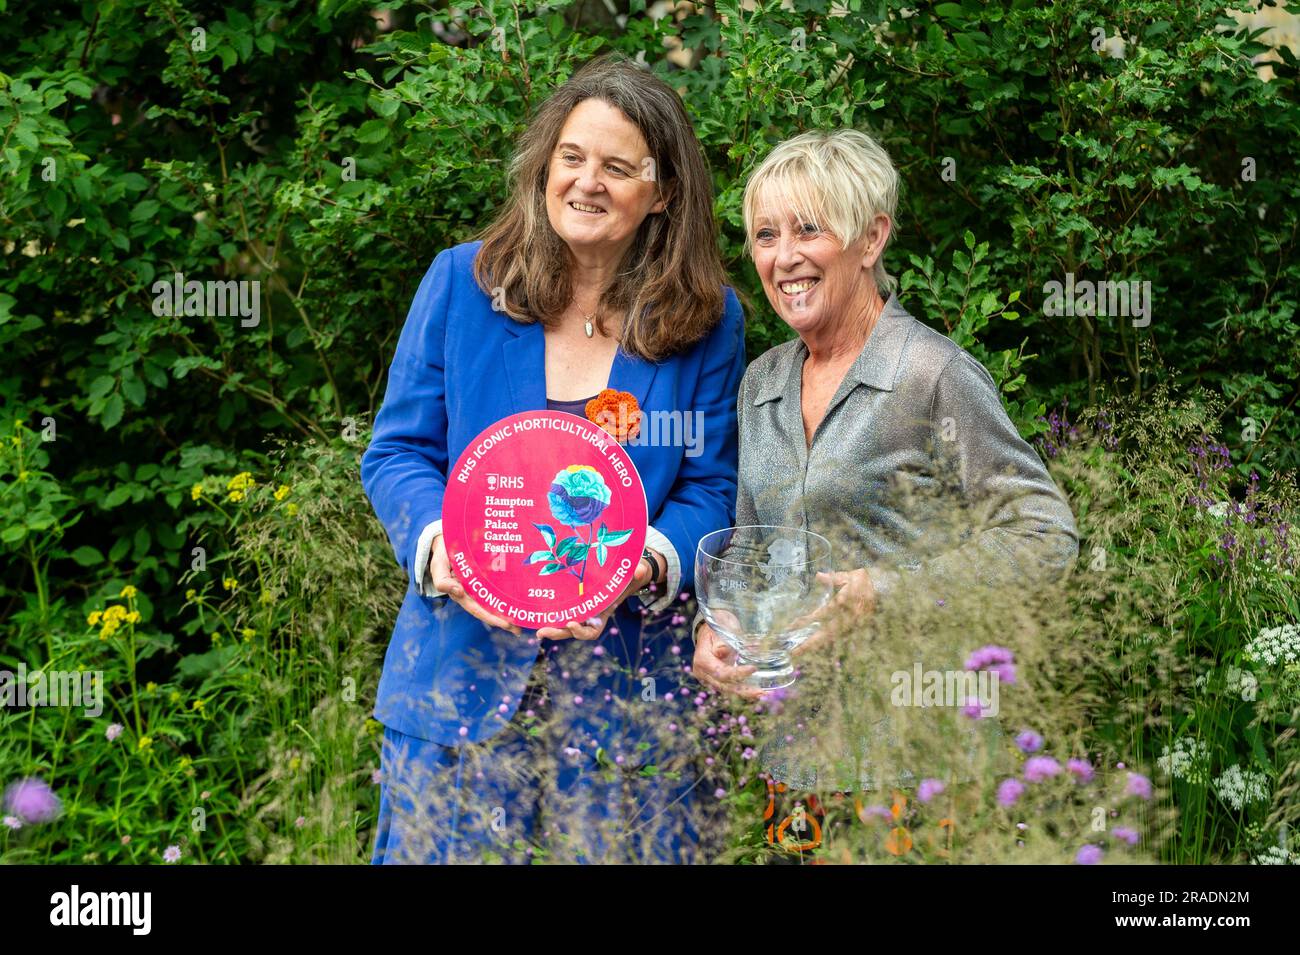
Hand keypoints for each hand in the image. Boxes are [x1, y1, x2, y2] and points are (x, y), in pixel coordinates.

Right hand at [429, 533, 521, 635]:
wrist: (447, 541)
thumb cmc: (443, 555)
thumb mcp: (438, 567)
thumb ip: (442, 581)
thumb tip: (459, 593)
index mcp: (461, 593)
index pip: (478, 609)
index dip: (491, 617)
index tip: (506, 624)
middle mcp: (472, 592)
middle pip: (489, 608)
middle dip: (503, 619)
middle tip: (519, 629)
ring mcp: (481, 585)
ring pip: (495, 600)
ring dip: (508, 610)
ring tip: (523, 619)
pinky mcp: (487, 576)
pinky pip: (498, 587)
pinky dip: (508, 594)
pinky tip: (520, 599)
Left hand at [533, 553, 655, 641]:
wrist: (620, 571)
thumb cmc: (628, 575)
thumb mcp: (634, 574)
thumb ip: (638, 573)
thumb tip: (640, 570)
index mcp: (602, 614)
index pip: (591, 631)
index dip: (581, 631)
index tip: (572, 623)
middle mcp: (588, 616)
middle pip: (572, 630)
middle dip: (558, 632)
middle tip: (542, 631)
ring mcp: (578, 609)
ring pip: (562, 623)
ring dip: (549, 626)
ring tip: (535, 628)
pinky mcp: (570, 600)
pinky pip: (558, 609)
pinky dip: (547, 612)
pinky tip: (534, 608)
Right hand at [692, 619, 763, 699]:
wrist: (710, 629)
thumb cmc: (717, 626)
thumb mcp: (719, 628)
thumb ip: (721, 641)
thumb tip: (721, 651)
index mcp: (702, 659)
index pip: (721, 672)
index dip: (737, 673)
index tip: (754, 668)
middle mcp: (703, 672)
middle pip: (724, 685)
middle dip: (744, 690)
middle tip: (761, 693)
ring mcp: (709, 677)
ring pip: (727, 689)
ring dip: (745, 693)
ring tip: (763, 694)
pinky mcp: (716, 679)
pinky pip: (729, 687)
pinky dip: (742, 689)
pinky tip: (756, 691)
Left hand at [791, 568, 877, 656]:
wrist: (883, 590)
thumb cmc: (863, 582)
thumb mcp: (847, 576)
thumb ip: (832, 578)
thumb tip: (818, 575)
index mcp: (843, 603)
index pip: (821, 614)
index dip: (807, 621)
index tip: (793, 626)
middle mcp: (847, 618)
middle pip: (826, 634)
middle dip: (810, 644)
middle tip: (794, 652)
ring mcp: (852, 625)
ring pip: (832, 639)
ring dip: (817, 646)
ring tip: (801, 652)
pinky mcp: (855, 629)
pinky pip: (839, 639)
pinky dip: (827, 644)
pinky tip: (815, 649)